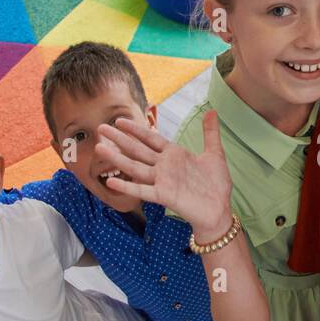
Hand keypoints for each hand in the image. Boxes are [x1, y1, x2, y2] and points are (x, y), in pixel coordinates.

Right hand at [94, 112, 232, 236]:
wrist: (219, 209)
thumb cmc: (216, 184)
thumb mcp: (214, 154)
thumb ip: (210, 133)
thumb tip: (211, 111)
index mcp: (174, 155)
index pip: (150, 138)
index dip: (135, 129)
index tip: (119, 120)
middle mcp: (164, 166)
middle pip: (137, 150)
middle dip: (119, 139)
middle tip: (101, 128)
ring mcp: (162, 180)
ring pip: (135, 167)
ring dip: (117, 158)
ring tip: (99, 148)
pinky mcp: (164, 195)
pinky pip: (143, 189)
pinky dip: (127, 186)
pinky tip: (111, 181)